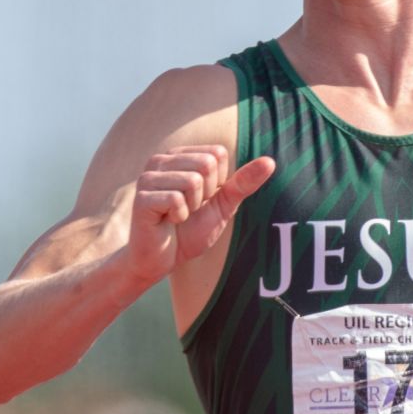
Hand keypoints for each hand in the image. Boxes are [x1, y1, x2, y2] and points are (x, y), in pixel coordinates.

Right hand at [126, 146, 274, 283]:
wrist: (162, 260)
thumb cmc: (189, 231)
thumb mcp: (223, 205)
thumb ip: (244, 182)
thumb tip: (270, 162)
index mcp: (180, 156)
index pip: (217, 154)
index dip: (219, 182)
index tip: (202, 200)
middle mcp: (161, 160)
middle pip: (207, 163)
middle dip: (207, 194)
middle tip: (190, 209)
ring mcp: (148, 176)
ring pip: (192, 181)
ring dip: (192, 207)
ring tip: (177, 216)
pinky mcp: (141, 196)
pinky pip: (176, 200)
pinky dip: (179, 217)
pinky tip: (167, 221)